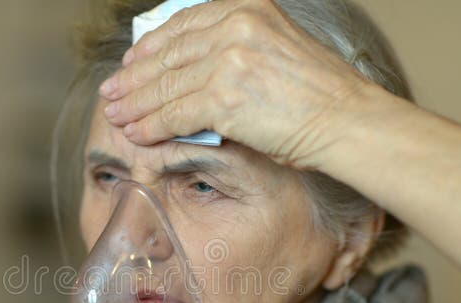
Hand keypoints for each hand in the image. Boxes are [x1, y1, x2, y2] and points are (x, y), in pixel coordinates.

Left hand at [99, 0, 378, 168]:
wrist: (347, 120)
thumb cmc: (320, 95)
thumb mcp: (278, 49)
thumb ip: (237, 49)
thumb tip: (196, 71)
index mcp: (248, 8)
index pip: (184, 25)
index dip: (152, 47)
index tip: (132, 62)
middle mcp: (236, 26)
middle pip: (169, 55)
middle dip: (134, 78)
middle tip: (112, 92)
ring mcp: (229, 59)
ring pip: (166, 86)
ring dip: (135, 104)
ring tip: (115, 116)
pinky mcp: (225, 97)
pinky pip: (174, 112)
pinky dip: (151, 125)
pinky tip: (136, 132)